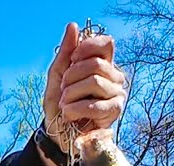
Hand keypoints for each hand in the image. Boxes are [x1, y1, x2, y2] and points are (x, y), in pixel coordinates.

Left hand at [42, 23, 126, 151]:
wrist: (56, 131)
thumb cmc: (59, 102)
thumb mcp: (57, 75)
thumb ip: (65, 52)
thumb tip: (73, 26)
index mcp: (103, 64)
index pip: (106, 43)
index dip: (86, 48)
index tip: (71, 61)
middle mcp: (114, 76)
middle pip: (96, 63)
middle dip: (71, 77)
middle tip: (63, 90)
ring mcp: (117, 94)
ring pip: (95, 82)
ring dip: (71, 94)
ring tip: (65, 104)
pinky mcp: (114, 112)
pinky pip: (95, 105)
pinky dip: (76, 109)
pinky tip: (69, 114)